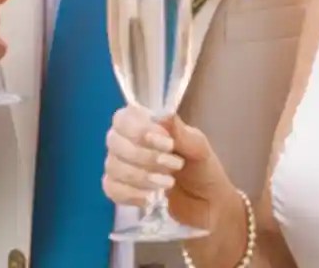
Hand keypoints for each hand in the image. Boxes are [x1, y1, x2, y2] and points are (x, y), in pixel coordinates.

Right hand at [102, 105, 236, 231]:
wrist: (207, 204)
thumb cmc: (202, 169)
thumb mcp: (198, 148)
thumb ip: (181, 132)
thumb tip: (164, 114)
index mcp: (145, 124)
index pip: (123, 118)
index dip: (139, 130)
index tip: (167, 143)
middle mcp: (127, 141)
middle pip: (114, 141)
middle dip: (145, 156)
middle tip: (174, 165)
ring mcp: (121, 166)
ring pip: (113, 166)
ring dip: (141, 176)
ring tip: (168, 183)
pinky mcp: (121, 189)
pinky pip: (111, 188)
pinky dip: (130, 194)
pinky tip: (149, 198)